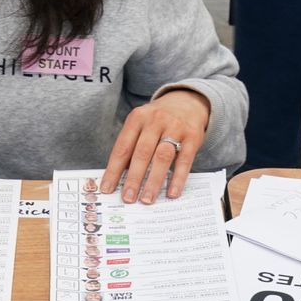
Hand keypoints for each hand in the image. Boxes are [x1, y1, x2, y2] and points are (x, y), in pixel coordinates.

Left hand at [102, 89, 210, 203]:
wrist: (187, 101)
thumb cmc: (158, 120)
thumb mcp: (142, 124)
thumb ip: (132, 146)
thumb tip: (120, 178)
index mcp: (137, 118)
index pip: (122, 147)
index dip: (114, 170)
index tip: (107, 189)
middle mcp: (155, 121)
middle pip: (141, 153)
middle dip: (133, 178)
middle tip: (128, 198)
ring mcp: (175, 127)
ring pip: (162, 157)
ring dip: (153, 181)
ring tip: (147, 199)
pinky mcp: (192, 136)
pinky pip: (184, 160)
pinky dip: (177, 178)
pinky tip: (172, 192)